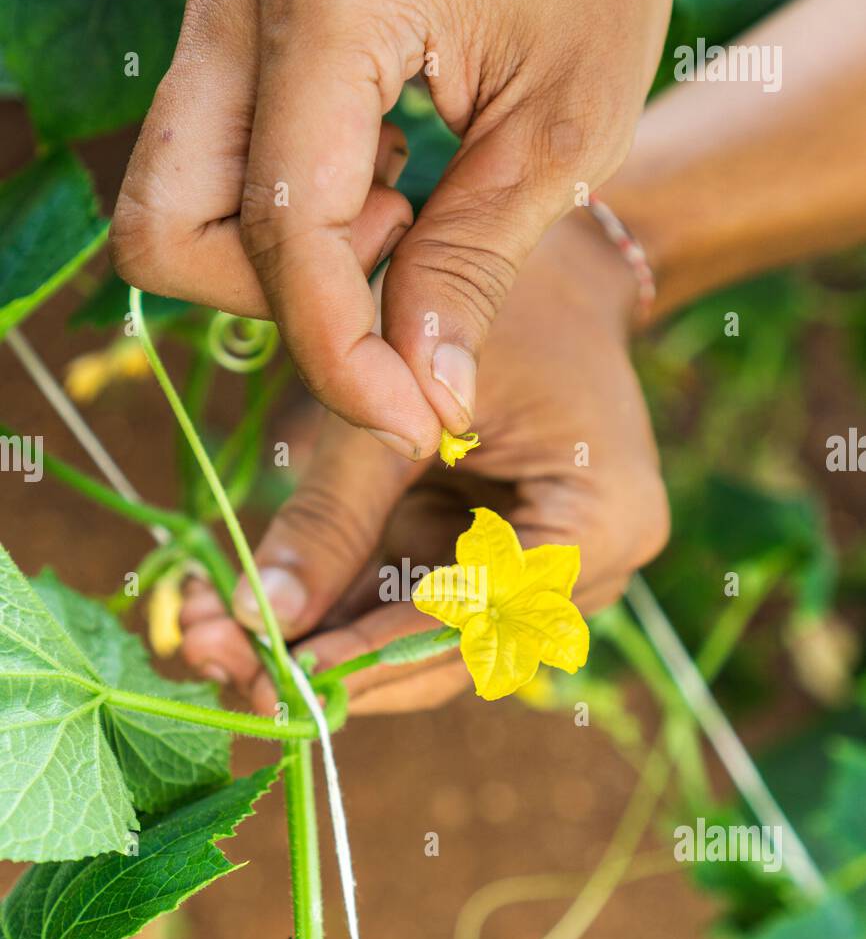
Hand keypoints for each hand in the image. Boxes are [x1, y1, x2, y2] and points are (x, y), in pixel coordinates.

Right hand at [110, 0, 673, 459]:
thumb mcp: (563, 124)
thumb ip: (472, 265)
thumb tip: (418, 396)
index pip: (281, 232)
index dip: (341, 359)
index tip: (412, 421)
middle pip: (166, 227)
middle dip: (278, 301)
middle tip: (398, 264)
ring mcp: (221, 0)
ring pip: (169, 199)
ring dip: (273, 255)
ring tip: (399, 209)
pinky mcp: (235, 19)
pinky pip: (207, 160)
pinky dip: (281, 208)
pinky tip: (380, 170)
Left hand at [180, 212, 669, 712]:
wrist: (545, 264)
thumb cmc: (490, 297)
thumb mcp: (402, 399)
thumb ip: (336, 512)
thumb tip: (257, 617)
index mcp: (602, 519)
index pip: (480, 612)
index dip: (379, 650)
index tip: (288, 674)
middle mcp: (587, 570)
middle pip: (452, 651)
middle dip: (337, 664)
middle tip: (227, 669)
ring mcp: (543, 574)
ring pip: (420, 642)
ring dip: (323, 646)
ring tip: (213, 642)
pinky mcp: (493, 564)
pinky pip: (412, 605)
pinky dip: (338, 612)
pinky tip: (251, 616)